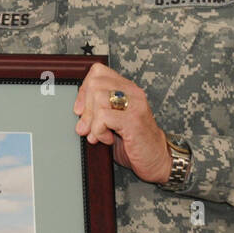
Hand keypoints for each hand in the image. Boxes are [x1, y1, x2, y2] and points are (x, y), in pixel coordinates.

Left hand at [73, 63, 171, 184]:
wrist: (155, 160)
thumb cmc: (134, 142)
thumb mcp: (112, 121)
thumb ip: (97, 110)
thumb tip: (77, 110)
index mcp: (127, 89)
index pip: (98, 72)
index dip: (84, 90)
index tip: (80, 110)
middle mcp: (133, 93)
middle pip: (95, 83)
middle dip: (85, 108)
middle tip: (86, 127)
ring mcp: (135, 105)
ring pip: (98, 97)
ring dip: (91, 121)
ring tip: (97, 135)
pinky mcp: (133, 120)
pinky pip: (103, 116)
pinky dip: (99, 131)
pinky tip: (108, 139)